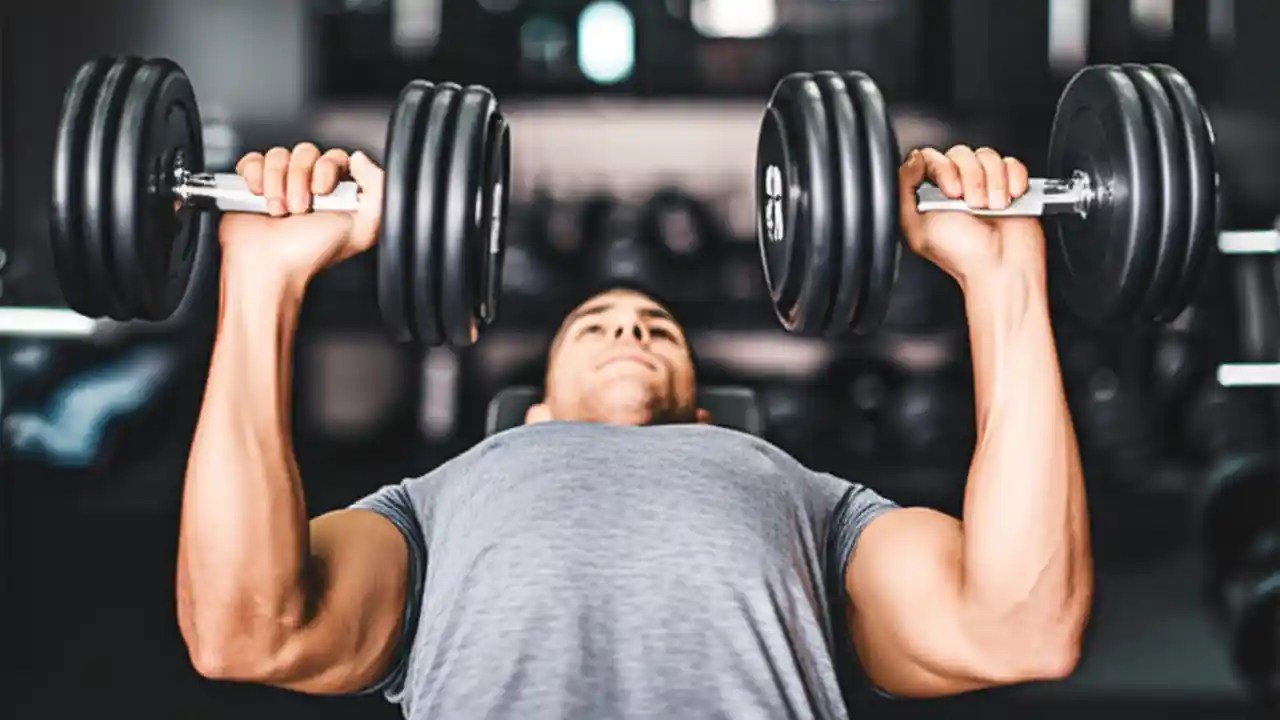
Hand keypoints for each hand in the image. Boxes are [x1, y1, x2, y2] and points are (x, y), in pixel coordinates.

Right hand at [218, 143, 384, 284]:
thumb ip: (378, 189)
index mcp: (336, 192)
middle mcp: (309, 185)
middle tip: (299, 208)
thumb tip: (361, 159)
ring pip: (278, 155)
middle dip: (300, 179)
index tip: (322, 192)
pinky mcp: (253, 184)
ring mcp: (280, 183)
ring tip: (279, 211)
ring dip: (277, 183)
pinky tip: (258, 196)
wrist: (271, 265)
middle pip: (305, 152)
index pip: (334, 157)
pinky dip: (254, 175)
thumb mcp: (364, 227)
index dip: (326, 168)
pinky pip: (253, 160)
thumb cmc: (312, 253)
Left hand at [899, 145, 1042, 286]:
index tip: (952, 192)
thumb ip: (906, 188)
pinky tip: (1009, 199)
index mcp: (932, 192)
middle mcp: (957, 184)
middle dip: (971, 178)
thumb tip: (914, 160)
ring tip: (992, 208)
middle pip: (960, 153)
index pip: (930, 158)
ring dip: (993, 182)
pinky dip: (1013, 179)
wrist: (1000, 266)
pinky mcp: (1010, 184)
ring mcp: (984, 183)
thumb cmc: (960, 254)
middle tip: (974, 205)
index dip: (943, 168)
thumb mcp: (917, 225)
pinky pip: (1011, 164)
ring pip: (987, 156)